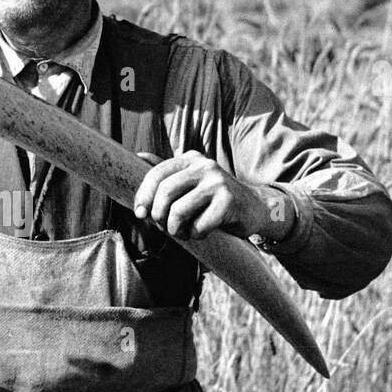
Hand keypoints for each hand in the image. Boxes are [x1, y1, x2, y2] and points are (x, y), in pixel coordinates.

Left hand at [133, 152, 287, 242]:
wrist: (254, 207)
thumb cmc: (213, 199)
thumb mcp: (190, 181)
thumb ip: (167, 173)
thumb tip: (138, 156)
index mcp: (190, 159)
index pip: (156, 174)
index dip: (143, 196)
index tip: (140, 214)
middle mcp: (204, 166)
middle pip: (165, 193)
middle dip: (159, 216)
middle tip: (166, 227)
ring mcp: (218, 182)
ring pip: (179, 211)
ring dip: (176, 230)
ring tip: (184, 232)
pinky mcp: (228, 201)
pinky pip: (199, 226)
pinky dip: (196, 235)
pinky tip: (202, 231)